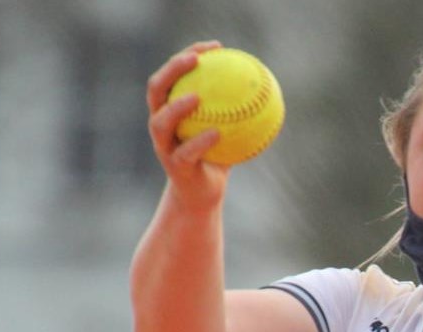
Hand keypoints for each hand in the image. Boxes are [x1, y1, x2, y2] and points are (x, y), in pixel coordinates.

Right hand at [147, 41, 230, 209]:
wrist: (202, 194)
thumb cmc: (216, 157)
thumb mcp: (229, 129)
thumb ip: (237, 108)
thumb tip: (266, 85)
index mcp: (170, 109)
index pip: (172, 74)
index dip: (188, 54)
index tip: (215, 46)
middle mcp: (161, 124)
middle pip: (156, 90)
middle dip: (172, 70)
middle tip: (195, 60)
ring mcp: (164, 146)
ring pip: (161, 122)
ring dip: (177, 107)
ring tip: (196, 97)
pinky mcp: (175, 167)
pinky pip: (186, 152)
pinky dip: (200, 141)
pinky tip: (217, 133)